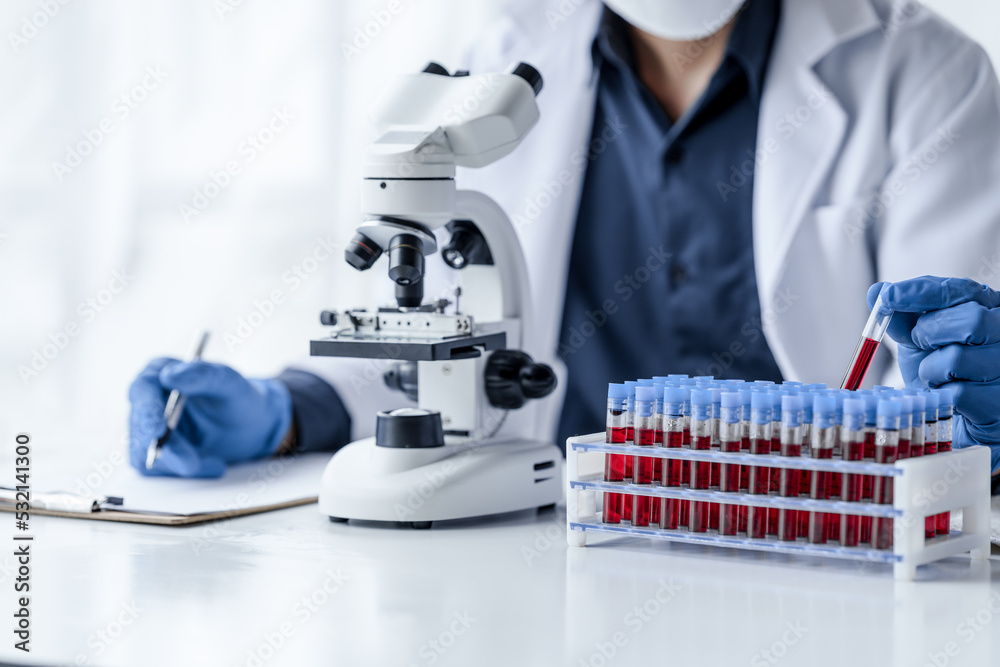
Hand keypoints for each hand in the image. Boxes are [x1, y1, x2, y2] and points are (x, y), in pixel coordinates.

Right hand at [128, 358, 292, 476]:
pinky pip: (160, 470)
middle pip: (140, 427)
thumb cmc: (237, 398)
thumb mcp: (229, 382)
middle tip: (190, 463)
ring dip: (180, 463)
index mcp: (160, 372)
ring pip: (146, 454)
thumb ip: (203, 375)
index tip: (159, 429)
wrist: (250, 426)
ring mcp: (148, 429)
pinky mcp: (155, 452)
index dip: (147, 410)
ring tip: (216, 463)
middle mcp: (148, 400)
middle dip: (166, 449)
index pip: (142, 389)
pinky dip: (188, 471)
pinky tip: (213, 465)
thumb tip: (169, 375)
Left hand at [868, 276, 999, 473]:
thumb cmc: (940, 370)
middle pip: (972, 320)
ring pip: (958, 358)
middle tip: (919, 342)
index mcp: (992, 309)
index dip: (922, 292)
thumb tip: (877, 292)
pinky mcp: (999, 402)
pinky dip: (939, 394)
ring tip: (935, 375)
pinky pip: (958, 394)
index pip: (962, 290)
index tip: (888, 297)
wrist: (950, 413)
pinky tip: (946, 395)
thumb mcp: (919, 338)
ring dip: (930, 369)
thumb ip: (902, 316)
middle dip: (930, 332)